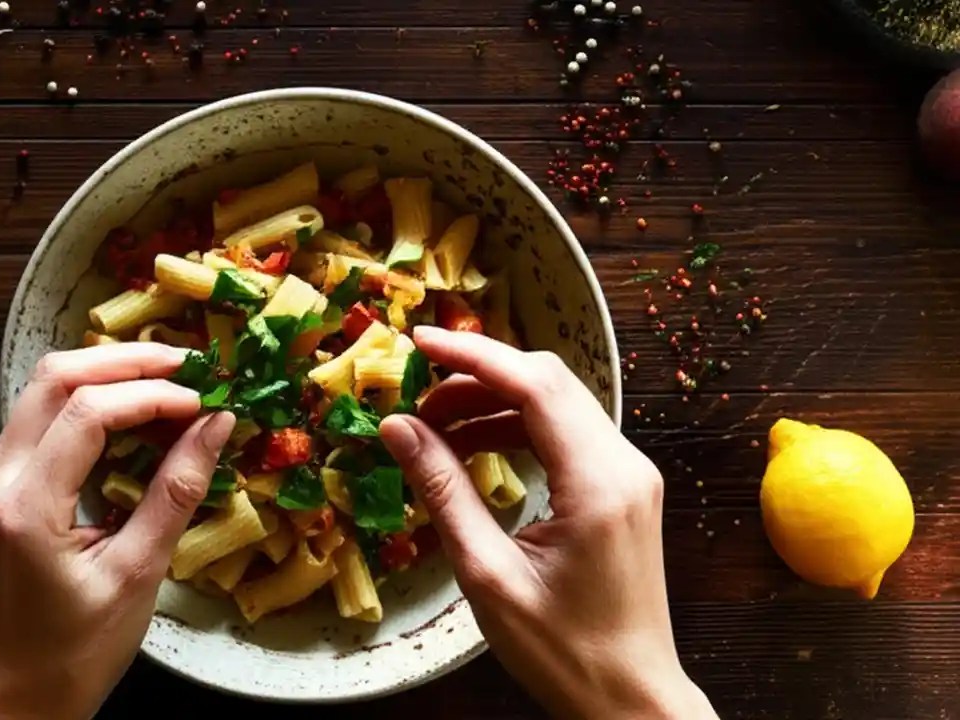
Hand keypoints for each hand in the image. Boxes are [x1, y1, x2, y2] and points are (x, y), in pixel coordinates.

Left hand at [0, 343, 234, 719]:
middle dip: (126, 362)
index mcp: (24, 506)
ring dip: (107, 376)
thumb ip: (176, 493)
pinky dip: (90, 404)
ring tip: (169, 382)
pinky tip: (135, 415)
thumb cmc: (77, 651)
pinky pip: (41, 420)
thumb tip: (217, 425)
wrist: (16, 698)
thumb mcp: (138, 575)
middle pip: (54, 377)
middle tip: (189, 365)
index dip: (153, 395)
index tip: (205, 402)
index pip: (88, 412)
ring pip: (43, 390)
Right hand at [379, 327, 717, 719]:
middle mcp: (624, 465)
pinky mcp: (622, 489)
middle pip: (549, 383)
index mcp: (599, 482)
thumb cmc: (562, 650)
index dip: (473, 356)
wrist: (630, 699)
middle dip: (478, 377)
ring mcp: (629, 475)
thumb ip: (444, 492)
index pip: (535, 386)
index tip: (417, 342)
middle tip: (417, 394)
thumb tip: (398, 427)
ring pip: (557, 405)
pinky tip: (473, 448)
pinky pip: (566, 435)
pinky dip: (517, 429)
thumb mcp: (488, 575)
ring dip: (494, 403)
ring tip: (434, 427)